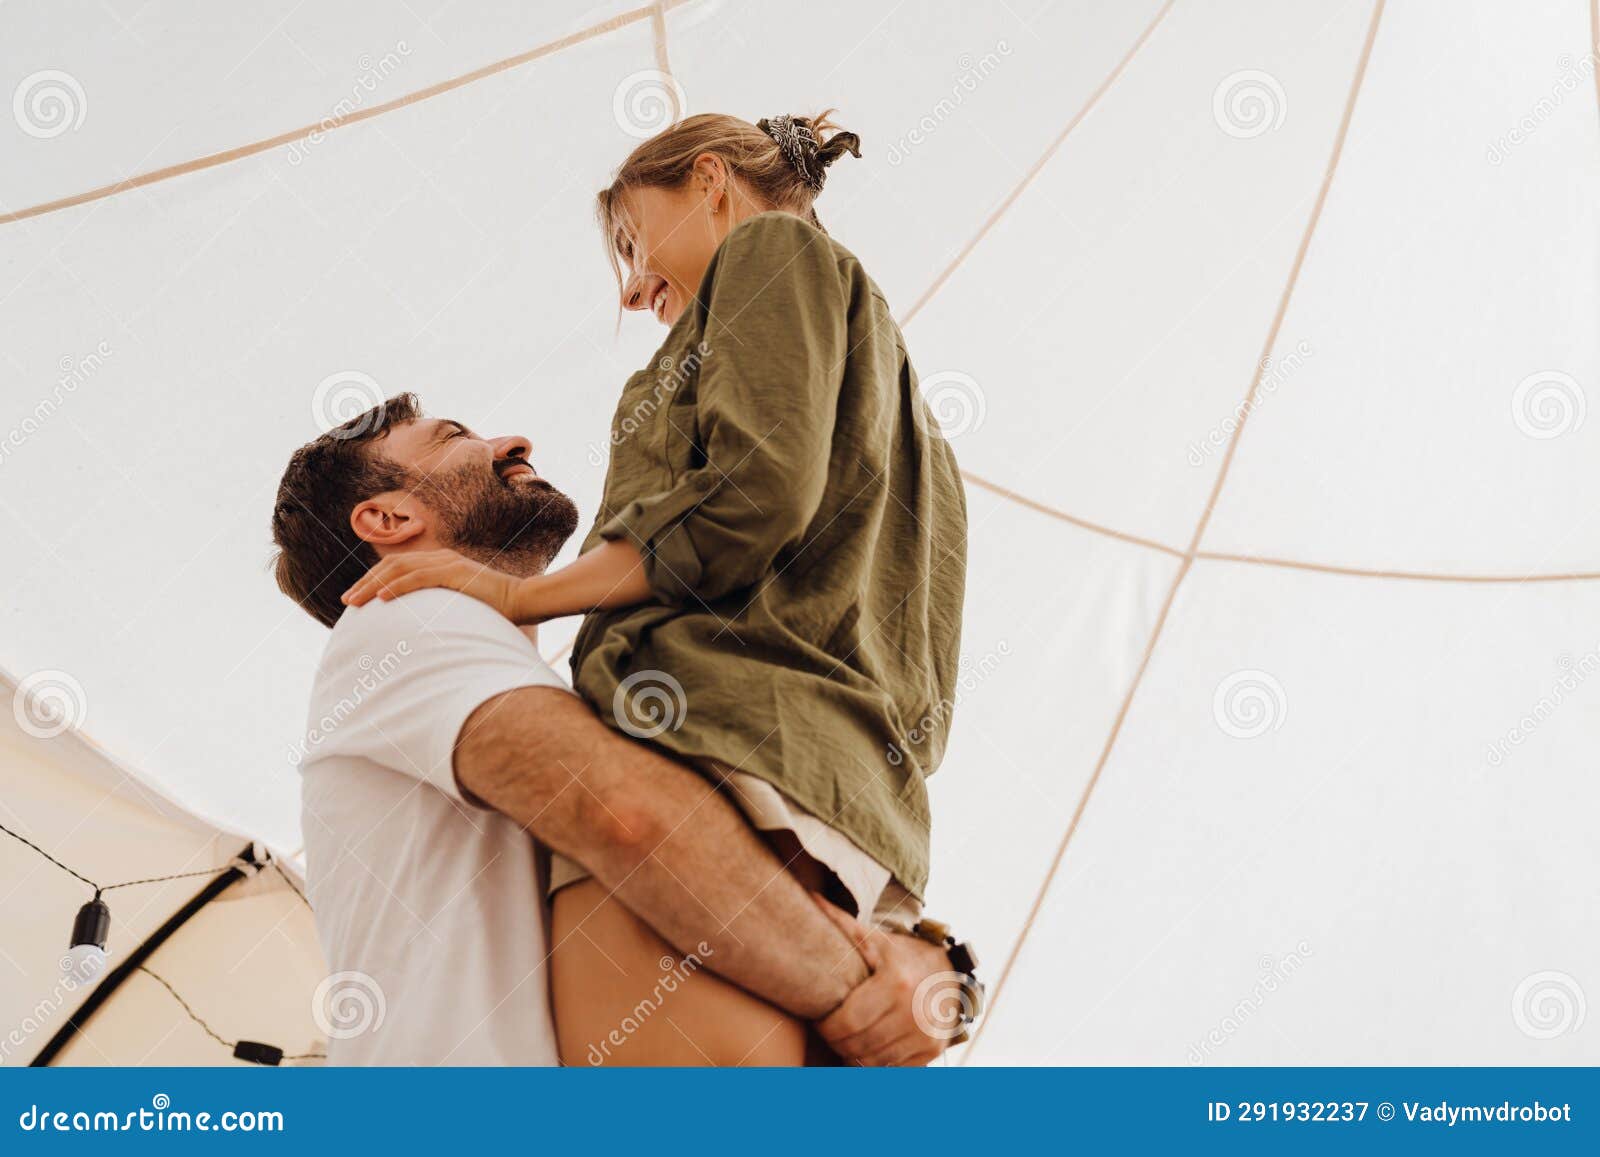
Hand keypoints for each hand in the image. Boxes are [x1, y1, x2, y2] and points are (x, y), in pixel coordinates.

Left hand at [341, 549, 527, 619]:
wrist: (525, 600)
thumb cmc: (497, 610)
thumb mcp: (462, 605)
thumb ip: (443, 607)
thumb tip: (425, 626)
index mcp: (442, 563)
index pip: (399, 567)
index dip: (374, 580)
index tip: (358, 599)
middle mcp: (441, 558)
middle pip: (392, 565)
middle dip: (366, 583)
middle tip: (347, 602)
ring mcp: (448, 564)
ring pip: (399, 569)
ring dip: (372, 585)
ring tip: (355, 602)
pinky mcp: (454, 573)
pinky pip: (417, 578)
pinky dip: (396, 587)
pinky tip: (380, 599)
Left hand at [813, 896, 966, 1065]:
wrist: (948, 972)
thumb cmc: (901, 956)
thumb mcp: (874, 939)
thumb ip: (841, 923)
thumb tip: (809, 898)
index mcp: (895, 982)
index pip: (847, 1021)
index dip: (826, 1026)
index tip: (819, 1019)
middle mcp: (914, 1012)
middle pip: (857, 1045)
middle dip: (837, 1041)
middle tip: (829, 1031)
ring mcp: (925, 1035)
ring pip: (873, 1061)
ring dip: (853, 1055)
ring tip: (846, 1040)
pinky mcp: (932, 1051)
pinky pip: (893, 1069)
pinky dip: (877, 1064)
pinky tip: (868, 1049)